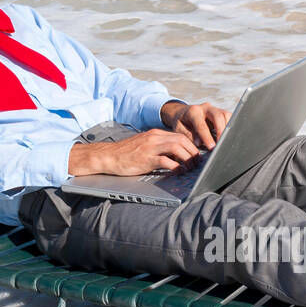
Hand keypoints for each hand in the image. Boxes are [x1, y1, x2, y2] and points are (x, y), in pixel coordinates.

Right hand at [68, 128, 202, 176]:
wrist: (108, 156)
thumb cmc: (127, 154)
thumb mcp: (146, 146)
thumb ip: (160, 147)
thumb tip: (177, 156)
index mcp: (156, 134)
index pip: (180, 136)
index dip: (192, 146)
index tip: (196, 156)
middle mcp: (155, 138)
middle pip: (182, 140)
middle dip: (193, 153)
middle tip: (197, 164)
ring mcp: (150, 147)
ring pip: (177, 148)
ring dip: (187, 159)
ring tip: (190, 168)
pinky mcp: (146, 159)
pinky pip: (166, 161)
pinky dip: (176, 167)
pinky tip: (178, 172)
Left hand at [160, 100, 229, 149]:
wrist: (182, 112)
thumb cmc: (181, 122)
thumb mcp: (179, 129)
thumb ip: (189, 135)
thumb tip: (200, 143)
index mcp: (193, 111)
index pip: (202, 125)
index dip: (207, 137)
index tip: (211, 147)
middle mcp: (205, 108)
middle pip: (218, 116)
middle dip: (221, 131)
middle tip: (221, 144)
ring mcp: (214, 109)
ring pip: (226, 115)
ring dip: (227, 128)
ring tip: (225, 141)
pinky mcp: (220, 112)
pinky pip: (228, 117)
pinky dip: (230, 126)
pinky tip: (227, 136)